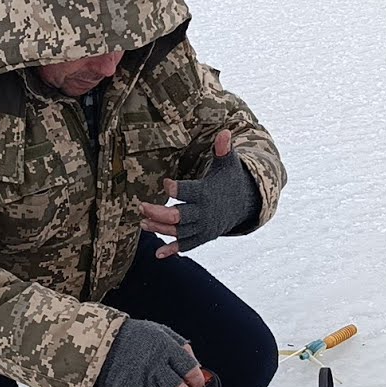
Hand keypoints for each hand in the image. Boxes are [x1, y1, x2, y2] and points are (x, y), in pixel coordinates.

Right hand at [96, 319, 207, 386]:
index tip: (197, 386)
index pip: (191, 370)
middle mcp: (154, 365)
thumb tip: (197, 367)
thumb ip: (180, 347)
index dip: (198, 382)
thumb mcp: (160, 332)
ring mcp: (141, 381)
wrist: (102, 343)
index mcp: (165, 348)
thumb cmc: (134, 338)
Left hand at [139, 129, 260, 258]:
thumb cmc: (229, 179)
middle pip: (179, 216)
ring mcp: (203, 228)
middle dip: (159, 213)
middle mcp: (204, 213)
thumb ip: (224, 150)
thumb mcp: (228, 164)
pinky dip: (173, 250)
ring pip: (179, 232)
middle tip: (141, 207)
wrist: (244, 204)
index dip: (178, 189)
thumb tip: (226, 131)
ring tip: (142, 223)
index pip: (191, 192)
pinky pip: (187, 245)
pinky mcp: (202, 237)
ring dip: (160, 229)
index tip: (165, 183)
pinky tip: (157, 254)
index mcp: (208, 194)